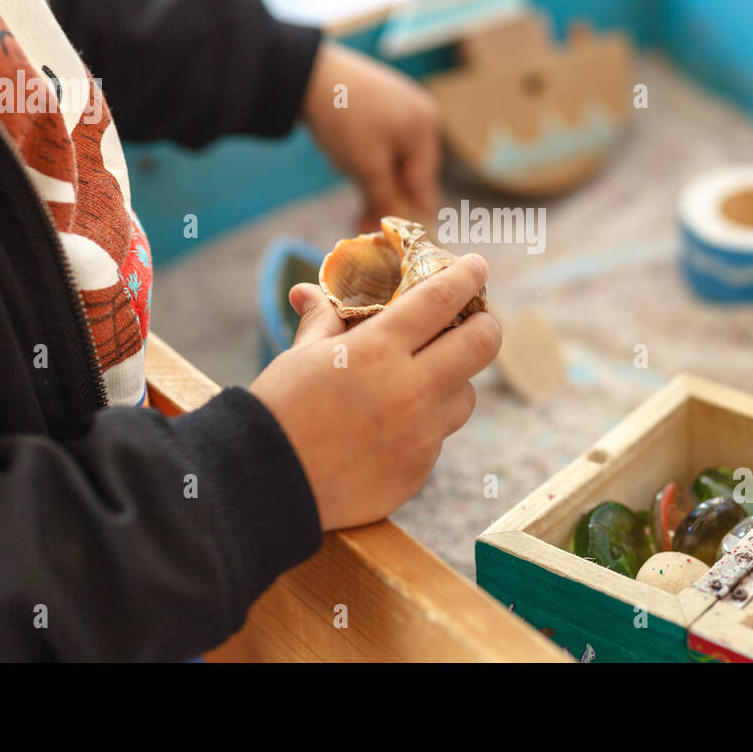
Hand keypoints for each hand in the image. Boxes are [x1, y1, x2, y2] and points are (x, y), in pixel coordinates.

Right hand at [249, 254, 497, 531]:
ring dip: (454, 380)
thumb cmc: (279, 410)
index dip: (467, 276)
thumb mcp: (301, 356)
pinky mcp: (418, 470)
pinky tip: (393, 425)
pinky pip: (439, 437)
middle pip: (482, 345)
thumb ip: (323, 319)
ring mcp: (420, 435)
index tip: (478, 266)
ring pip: (466, 395)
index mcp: (378, 350)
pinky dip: (425, 424)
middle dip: (485, 325)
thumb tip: (307, 291)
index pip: (442, 299)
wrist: (266, 486)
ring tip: (425, 379)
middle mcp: (410, 390)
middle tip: (477, 320)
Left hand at [302, 40, 441, 222]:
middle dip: (385, 199)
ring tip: (350, 190)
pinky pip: (382, 142)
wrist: (308, 73)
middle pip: (410, 174)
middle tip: (359, 224)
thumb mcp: (367, 167)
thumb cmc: (345, 120)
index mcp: (426, 130)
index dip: (408, 217)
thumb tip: (397, 228)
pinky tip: (346, 160)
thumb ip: (386, 199)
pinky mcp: (380, 102)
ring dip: (373, 181)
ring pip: (393, 159)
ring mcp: (401, 106)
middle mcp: (421, 116)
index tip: (388, 239)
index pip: (425, 188)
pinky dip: (368, 159)